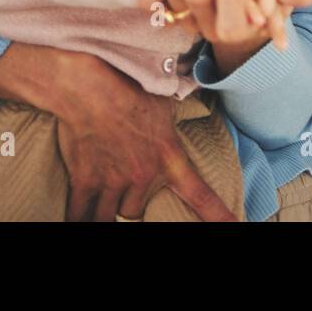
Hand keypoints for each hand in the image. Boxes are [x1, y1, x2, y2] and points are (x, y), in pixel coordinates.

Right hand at [0, 42, 237, 221]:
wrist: (90, 89)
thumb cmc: (128, 86)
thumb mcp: (165, 96)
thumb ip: (178, 106)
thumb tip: (198, 87)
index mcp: (167, 155)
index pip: (199, 192)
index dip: (216, 214)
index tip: (233, 226)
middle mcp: (142, 174)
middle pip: (137, 210)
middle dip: (133, 203)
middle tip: (126, 192)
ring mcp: (112, 180)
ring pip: (109, 217)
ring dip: (107, 213)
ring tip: (105, 207)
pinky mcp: (85, 180)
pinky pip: (79, 213)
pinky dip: (79, 216)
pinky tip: (80, 216)